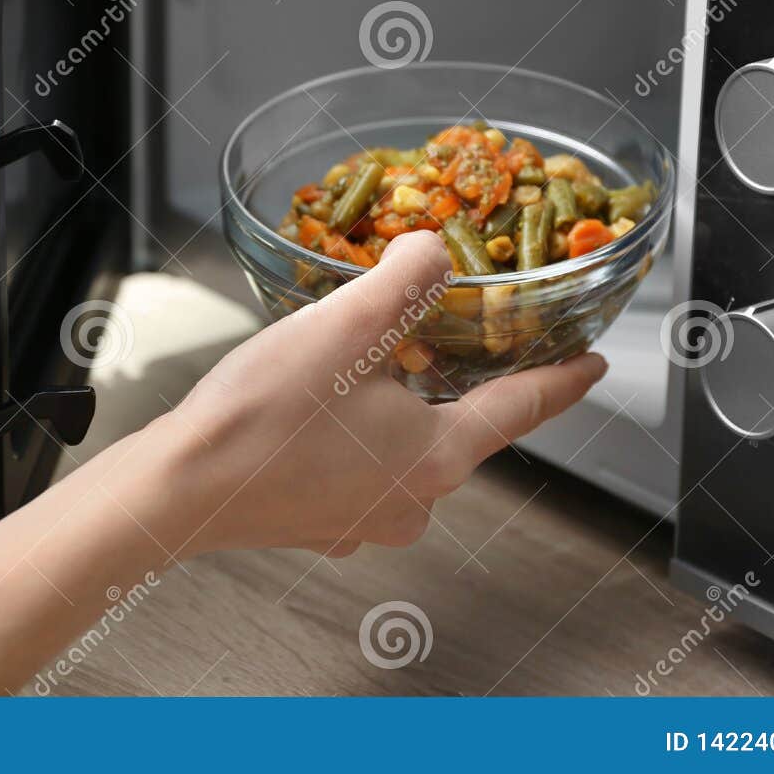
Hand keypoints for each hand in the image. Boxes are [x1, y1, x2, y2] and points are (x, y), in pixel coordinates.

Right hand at [152, 230, 606, 558]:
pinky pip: (359, 469)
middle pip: (459, 427)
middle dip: (460, 382)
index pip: (522, 409)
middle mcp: (410, 501)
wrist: (180, 489)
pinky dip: (355, 434)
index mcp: (437, 458)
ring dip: (399, 406)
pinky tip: (321, 405)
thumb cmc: (264, 416)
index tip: (592, 367)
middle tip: (456, 340)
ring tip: (373, 363)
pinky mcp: (319, 524)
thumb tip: (435, 249)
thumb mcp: (347, 326)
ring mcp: (363, 522)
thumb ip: (407, 278)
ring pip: (405, 449)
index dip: (562, 380)